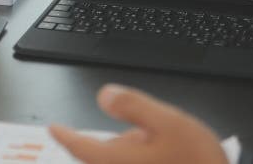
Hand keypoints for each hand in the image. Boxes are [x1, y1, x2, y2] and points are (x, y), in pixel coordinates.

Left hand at [50, 85, 226, 163]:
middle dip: (126, 139)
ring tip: (172, 151)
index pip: (81, 147)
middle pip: (107, 153)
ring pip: (123, 161)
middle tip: (157, 136)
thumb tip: (104, 96)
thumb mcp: (169, 122)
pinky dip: (146, 159)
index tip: (54, 128)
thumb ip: (134, 106)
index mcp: (118, 161)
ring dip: (137, 152)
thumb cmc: (198, 163)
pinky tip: (171, 157)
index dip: (65, 135)